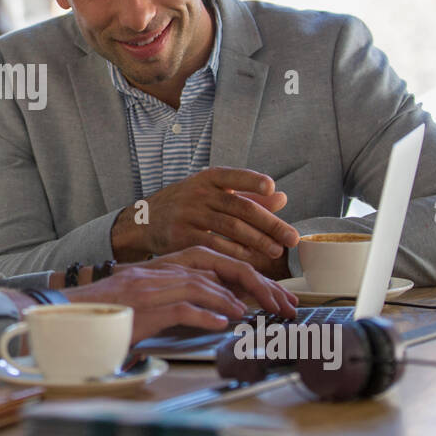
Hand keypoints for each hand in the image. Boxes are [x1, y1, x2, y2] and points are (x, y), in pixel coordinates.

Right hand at [69, 245, 298, 342]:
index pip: (218, 261)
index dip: (253, 277)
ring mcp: (151, 288)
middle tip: (284, 306)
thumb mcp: (151, 299)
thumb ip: (185, 296)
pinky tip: (224, 324)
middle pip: (220, 268)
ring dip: (235, 301)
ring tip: (258, 315)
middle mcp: (161, 271)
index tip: (278, 296)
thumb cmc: (112, 313)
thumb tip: (226, 308)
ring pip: (204, 285)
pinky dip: (206, 315)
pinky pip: (181, 308)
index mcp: (166, 266)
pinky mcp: (143, 308)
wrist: (72, 315)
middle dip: (258, 286)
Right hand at [110, 167, 299, 272]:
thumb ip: (247, 196)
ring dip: (257, 241)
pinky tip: (251, 259)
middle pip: (239, 207)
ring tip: (276, 250)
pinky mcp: (181, 236)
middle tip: (291, 237)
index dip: (252, 181)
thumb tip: (281, 197)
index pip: (234, 176)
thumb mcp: (213, 193)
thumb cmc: (188, 205)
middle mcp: (198, 193)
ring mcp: (188, 215)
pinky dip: (235, 252)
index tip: (271, 186)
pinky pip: (213, 245)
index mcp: (208, 178)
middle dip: (269, 223)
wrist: (144, 220)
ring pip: (230, 227)